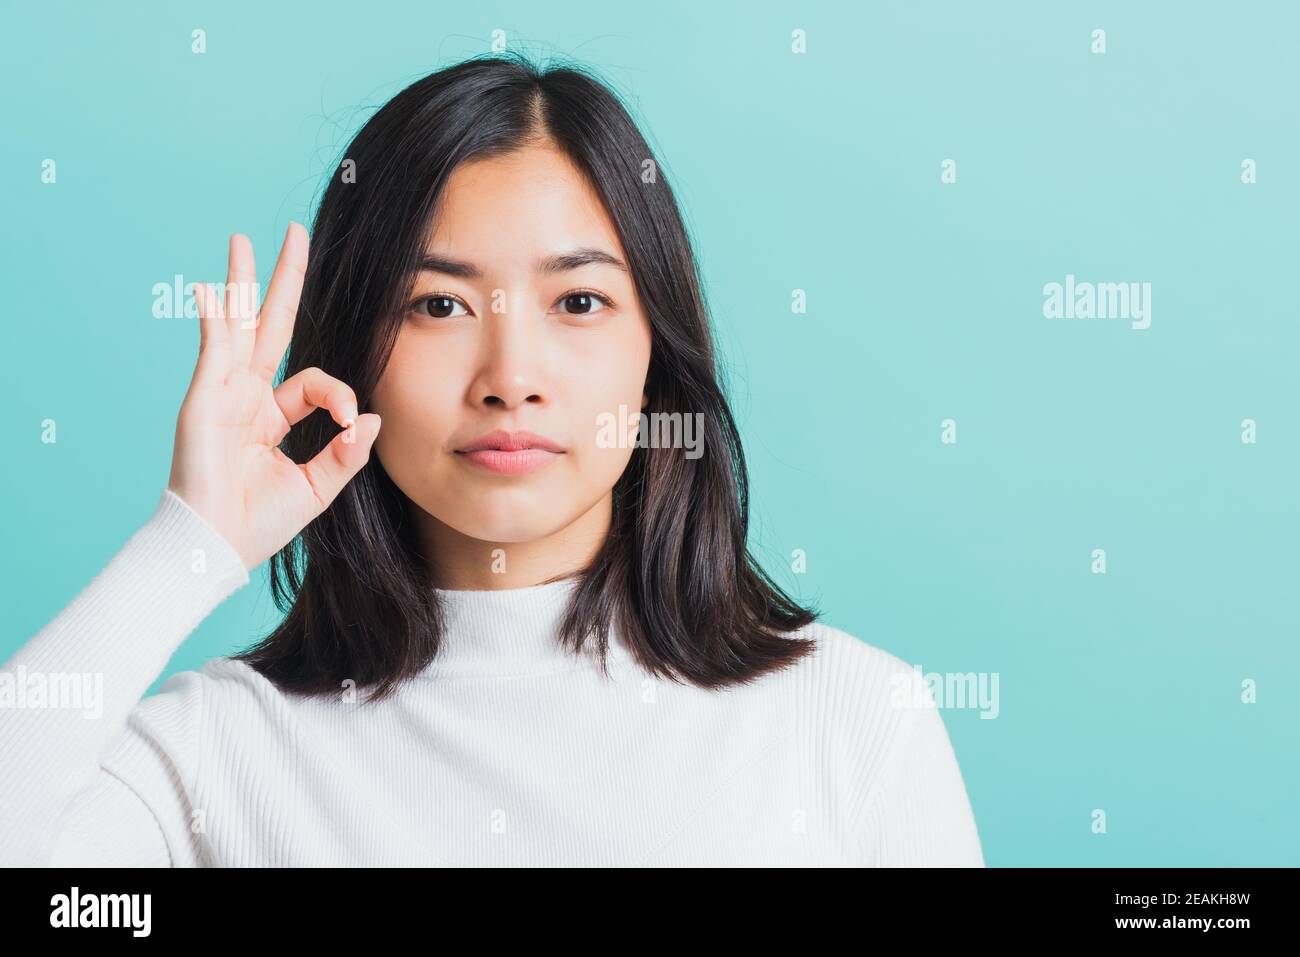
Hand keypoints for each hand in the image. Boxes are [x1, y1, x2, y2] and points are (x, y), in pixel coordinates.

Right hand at [166, 223, 380, 570]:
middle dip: (283, 281)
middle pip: (271, 326)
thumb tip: (374, 419)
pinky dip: (215, 321)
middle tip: (294, 234)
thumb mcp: (318, 487)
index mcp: (273, 415)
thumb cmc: (260, 523)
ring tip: (244, 240)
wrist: (217, 547)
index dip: (340, 396)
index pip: (315, 383)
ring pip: (238, 325)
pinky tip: (214, 290)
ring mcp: (223, 393)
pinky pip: (213, 351)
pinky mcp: (203, 400)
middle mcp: (247, 396)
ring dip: (242, 282)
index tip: (351, 422)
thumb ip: (347, 453)